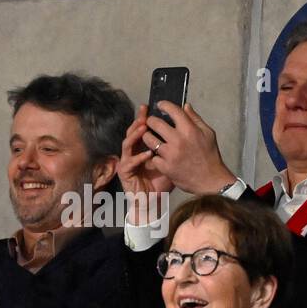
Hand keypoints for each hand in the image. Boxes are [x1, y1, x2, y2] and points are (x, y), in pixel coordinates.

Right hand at [118, 105, 174, 223]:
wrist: (153, 201)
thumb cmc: (163, 181)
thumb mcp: (173, 159)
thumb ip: (176, 142)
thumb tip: (182, 128)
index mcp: (143, 146)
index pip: (143, 127)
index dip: (146, 116)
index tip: (154, 106)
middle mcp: (133, 151)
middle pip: (133, 131)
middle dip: (139, 121)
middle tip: (146, 113)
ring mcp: (127, 161)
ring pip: (126, 144)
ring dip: (135, 136)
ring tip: (144, 129)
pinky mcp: (125, 173)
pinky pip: (129, 162)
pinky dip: (138, 158)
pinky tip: (148, 154)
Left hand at [140, 101, 236, 195]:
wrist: (211, 180)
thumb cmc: (210, 156)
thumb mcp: (208, 134)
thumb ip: (195, 119)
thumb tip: (185, 106)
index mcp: (189, 130)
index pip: (172, 110)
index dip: (164, 105)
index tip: (160, 105)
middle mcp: (178, 140)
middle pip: (155, 123)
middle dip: (150, 121)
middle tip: (151, 123)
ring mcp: (170, 154)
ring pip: (149, 139)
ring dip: (148, 137)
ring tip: (151, 137)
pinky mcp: (165, 167)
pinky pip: (152, 156)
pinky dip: (154, 155)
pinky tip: (158, 155)